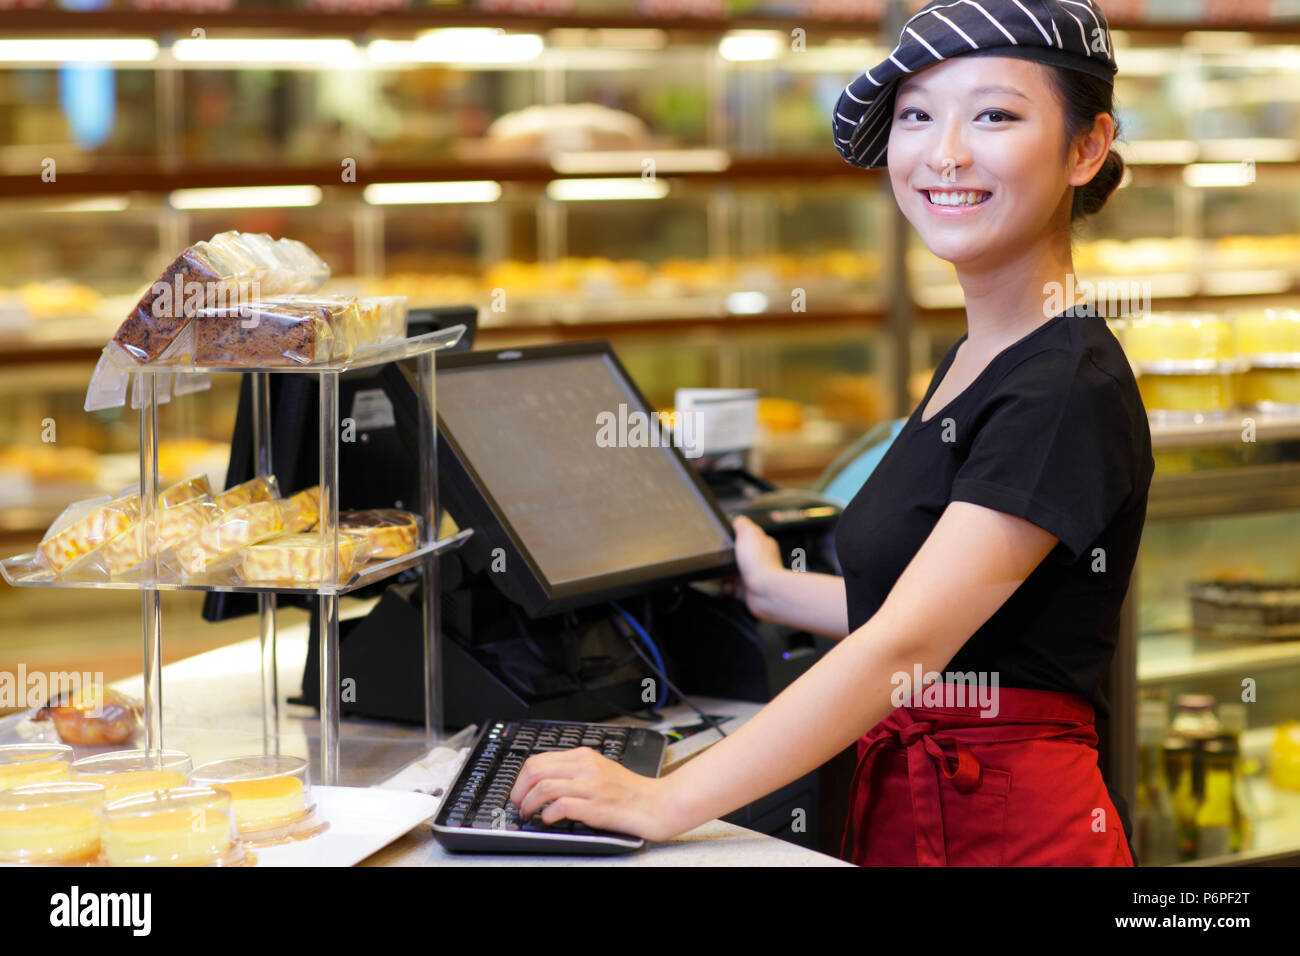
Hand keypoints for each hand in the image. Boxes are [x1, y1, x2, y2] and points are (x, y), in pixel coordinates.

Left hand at [509, 747, 688, 842]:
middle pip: (535, 770)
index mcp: (585, 756)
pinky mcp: (598, 807)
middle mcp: (586, 767)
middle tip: (518, 804)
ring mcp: (592, 787)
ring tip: (528, 814)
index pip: (539, 759)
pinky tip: (549, 820)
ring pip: (544, 786)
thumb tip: (543, 780)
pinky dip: (549, 815)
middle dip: (518, 790)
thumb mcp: (601, 771)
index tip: (518, 792)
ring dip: (529, 803)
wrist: (660, 805)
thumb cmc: (632, 792)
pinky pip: (561, 806)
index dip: (521, 778)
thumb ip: (575, 771)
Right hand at [730, 514, 784, 617]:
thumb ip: (741, 523)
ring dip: (723, 575)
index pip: (743, 538)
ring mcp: (754, 576)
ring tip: (722, 575)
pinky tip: (727, 586)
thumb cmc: (761, 564)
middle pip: (736, 557)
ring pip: (732, 573)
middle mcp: (760, 560)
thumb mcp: (749, 532)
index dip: (730, 541)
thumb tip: (736, 520)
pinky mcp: (749, 590)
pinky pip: (733, 588)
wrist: (766, 590)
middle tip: (720, 561)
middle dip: (725, 560)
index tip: (723, 544)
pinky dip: (727, 588)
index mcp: (762, 544)